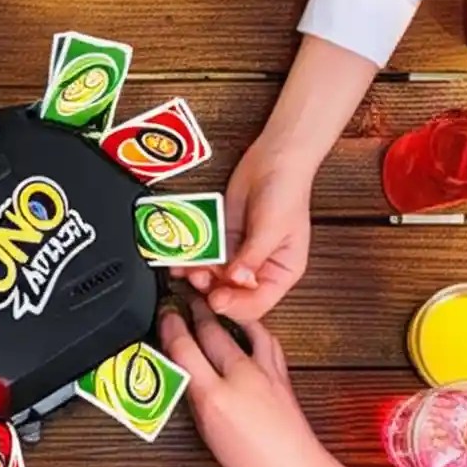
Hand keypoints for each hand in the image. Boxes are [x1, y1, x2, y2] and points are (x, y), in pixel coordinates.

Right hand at [158, 298, 321, 466]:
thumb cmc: (252, 461)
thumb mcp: (207, 431)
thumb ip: (194, 395)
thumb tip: (185, 370)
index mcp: (214, 396)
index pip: (184, 348)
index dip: (170, 325)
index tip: (164, 313)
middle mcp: (240, 377)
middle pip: (210, 331)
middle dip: (193, 310)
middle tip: (182, 298)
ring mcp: (264, 370)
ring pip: (239, 327)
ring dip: (221, 312)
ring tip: (210, 302)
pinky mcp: (281, 371)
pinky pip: (264, 337)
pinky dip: (251, 326)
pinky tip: (245, 323)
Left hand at [172, 139, 312, 320]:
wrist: (273, 160)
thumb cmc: (286, 193)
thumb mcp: (273, 227)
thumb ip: (253, 255)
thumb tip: (236, 279)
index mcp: (281, 272)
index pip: (258, 303)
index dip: (237, 305)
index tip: (217, 298)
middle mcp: (260, 269)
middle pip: (233, 294)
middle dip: (213, 290)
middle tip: (198, 278)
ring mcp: (239, 255)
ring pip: (214, 277)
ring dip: (199, 276)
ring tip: (187, 268)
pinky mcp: (223, 241)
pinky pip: (205, 257)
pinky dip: (192, 260)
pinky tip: (180, 260)